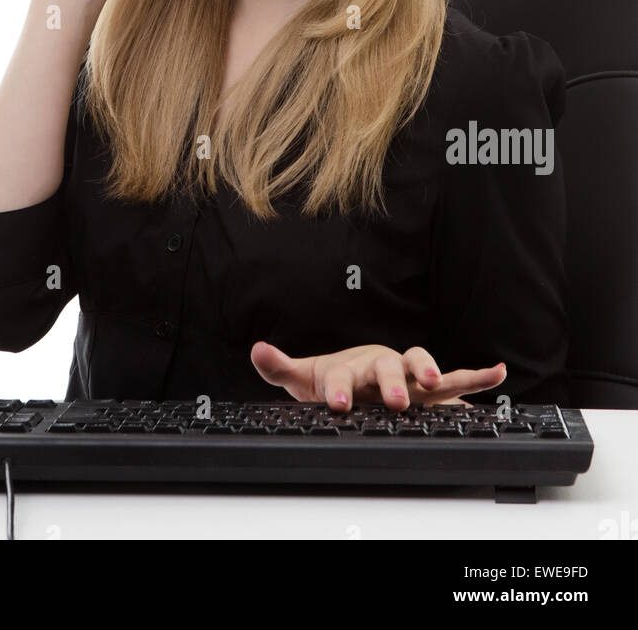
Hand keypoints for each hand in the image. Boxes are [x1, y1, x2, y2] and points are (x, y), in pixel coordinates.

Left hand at [250, 341, 506, 411]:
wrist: (360, 378)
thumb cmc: (334, 381)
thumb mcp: (304, 379)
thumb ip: (280, 368)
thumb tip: (257, 348)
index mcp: (347, 367)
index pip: (341, 373)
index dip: (339, 387)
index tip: (337, 403)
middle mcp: (378, 365)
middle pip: (385, 366)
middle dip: (391, 382)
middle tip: (394, 400)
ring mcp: (405, 372)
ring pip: (418, 364)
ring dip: (429, 368)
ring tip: (436, 380)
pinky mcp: (428, 384)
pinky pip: (455, 377)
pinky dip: (476, 376)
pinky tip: (496, 372)